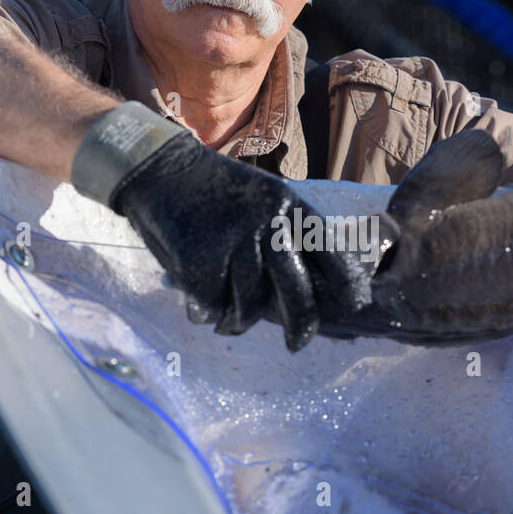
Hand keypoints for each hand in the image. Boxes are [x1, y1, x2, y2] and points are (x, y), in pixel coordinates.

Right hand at [110, 132, 391, 350]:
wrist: (161, 169)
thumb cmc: (216, 193)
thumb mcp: (264, 200)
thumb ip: (287, 236)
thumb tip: (313, 292)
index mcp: (289, 208)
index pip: (332, 254)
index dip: (346, 287)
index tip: (352, 309)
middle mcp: (267, 225)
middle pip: (297, 293)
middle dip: (300, 327)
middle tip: (296, 344)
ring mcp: (233, 243)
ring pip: (248, 309)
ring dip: (237, 323)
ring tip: (228, 322)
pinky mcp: (199, 261)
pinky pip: (211, 308)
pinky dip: (205, 313)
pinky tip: (200, 306)